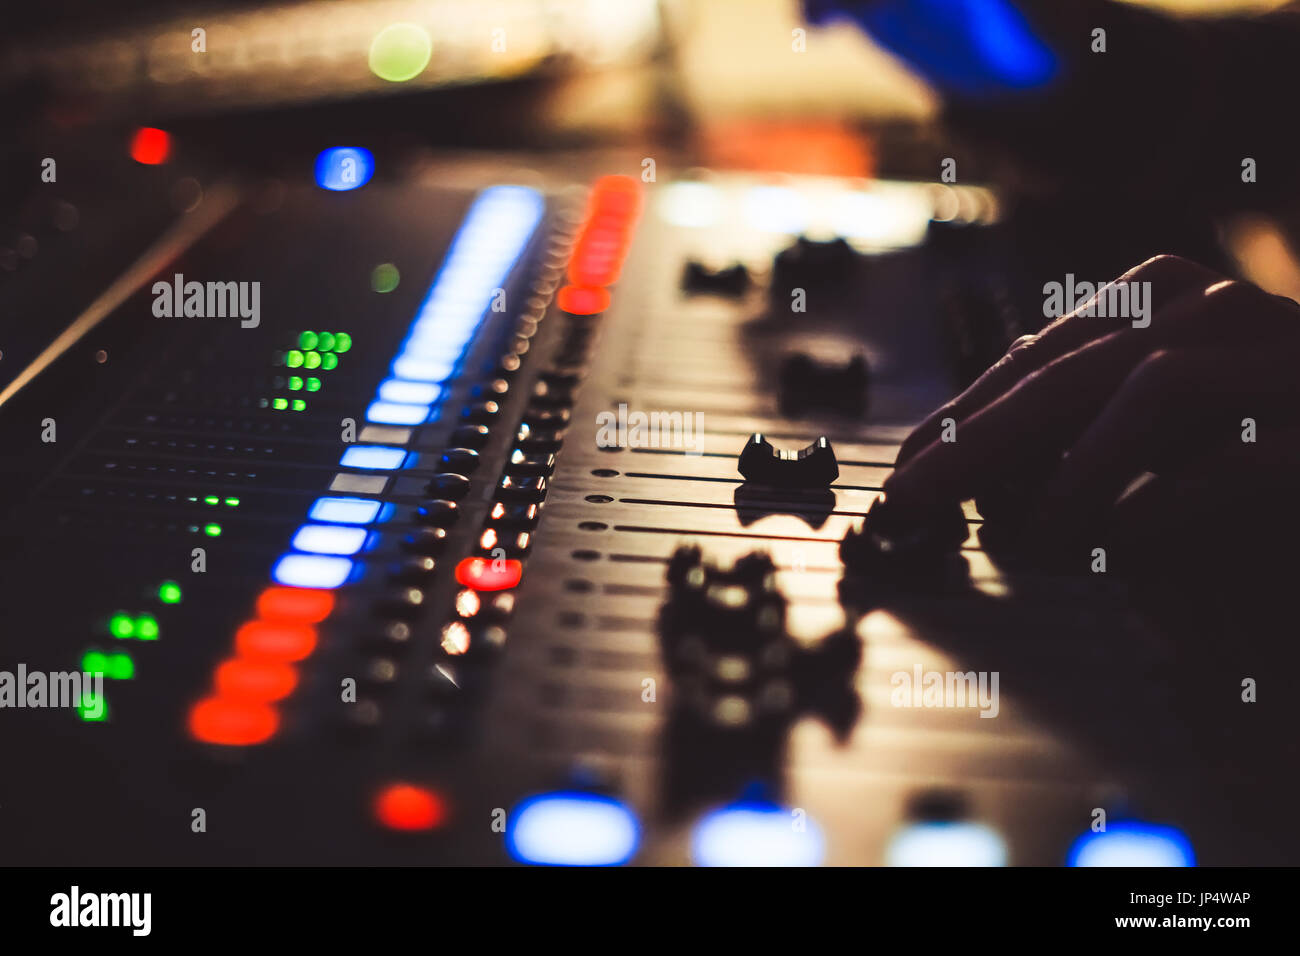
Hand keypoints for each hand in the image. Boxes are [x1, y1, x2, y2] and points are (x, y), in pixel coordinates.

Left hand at [885, 255, 1299, 544]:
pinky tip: (1123, 536)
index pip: (1038, 359)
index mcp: (1165, 304)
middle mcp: (1219, 314)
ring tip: (1033, 537)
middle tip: (915, 500)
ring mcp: (1280, 360)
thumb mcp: (1154, 421)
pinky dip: (1172, 494)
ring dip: (1078, 469)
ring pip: (1155, 385)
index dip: (963, 417)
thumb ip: (1083, 417)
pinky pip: (1241, 452)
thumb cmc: (1261, 440)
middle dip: (978, 440)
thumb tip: (983, 440)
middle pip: (1071, 370)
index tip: (905, 472)